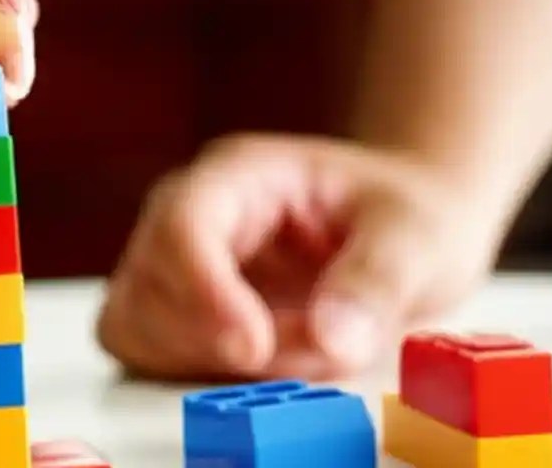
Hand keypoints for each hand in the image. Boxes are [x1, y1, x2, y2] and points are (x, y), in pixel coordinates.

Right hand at [97, 134, 502, 380]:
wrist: (399, 233)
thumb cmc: (402, 216)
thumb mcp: (416, 235)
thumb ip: (376, 281)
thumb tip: (334, 339)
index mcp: (237, 175)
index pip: (182, 223)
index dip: (203, 290)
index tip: (252, 347)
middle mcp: (186, 217)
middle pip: (146, 281)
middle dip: (218, 337)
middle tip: (313, 352)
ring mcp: (172, 268)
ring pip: (135, 325)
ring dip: (210, 362)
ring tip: (303, 354)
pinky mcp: (174, 318)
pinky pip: (153, 356)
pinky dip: (203, 376)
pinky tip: (275, 365)